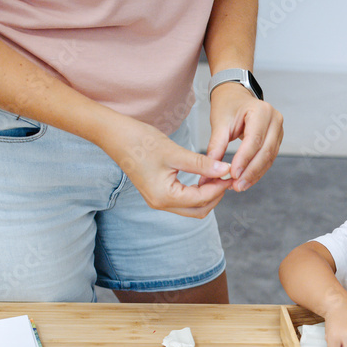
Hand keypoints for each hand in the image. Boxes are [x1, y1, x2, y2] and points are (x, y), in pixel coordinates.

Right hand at [110, 119, 232, 217]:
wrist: (114, 135)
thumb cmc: (140, 141)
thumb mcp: (175, 153)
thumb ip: (202, 164)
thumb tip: (225, 170)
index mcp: (164, 197)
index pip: (201, 199)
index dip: (219, 187)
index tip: (232, 173)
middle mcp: (161, 204)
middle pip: (199, 210)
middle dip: (216, 195)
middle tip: (227, 177)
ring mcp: (158, 200)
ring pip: (192, 207)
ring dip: (208, 195)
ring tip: (218, 175)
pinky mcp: (158, 193)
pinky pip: (184, 200)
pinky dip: (197, 192)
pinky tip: (205, 176)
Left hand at [203, 84, 283, 190]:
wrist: (236, 96)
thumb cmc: (228, 105)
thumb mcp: (219, 123)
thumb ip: (216, 147)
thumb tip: (210, 172)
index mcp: (261, 111)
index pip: (254, 140)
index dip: (244, 159)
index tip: (233, 174)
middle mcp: (274, 120)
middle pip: (265, 152)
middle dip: (251, 171)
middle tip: (237, 185)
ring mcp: (278, 131)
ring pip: (269, 158)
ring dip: (255, 174)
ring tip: (240, 186)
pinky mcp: (276, 140)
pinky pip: (268, 159)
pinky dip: (257, 171)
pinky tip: (246, 179)